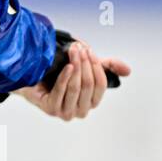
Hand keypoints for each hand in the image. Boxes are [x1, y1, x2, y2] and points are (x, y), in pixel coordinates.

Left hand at [12, 41, 131, 119]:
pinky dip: (65, 77)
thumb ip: (106, 67)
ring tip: (72, 52)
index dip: (96, 66)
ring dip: (75, 67)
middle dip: (84, 64)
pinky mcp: (52, 109)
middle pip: (88, 85)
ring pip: (76, 87)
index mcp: (92, 102)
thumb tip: (128, 70)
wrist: (33, 78)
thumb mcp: (85, 68)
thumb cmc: (60, 74)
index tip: (88, 51)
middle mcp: (81, 110)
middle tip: (78, 48)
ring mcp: (66, 112)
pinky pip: (61, 91)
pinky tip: (67, 66)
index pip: (101, 84)